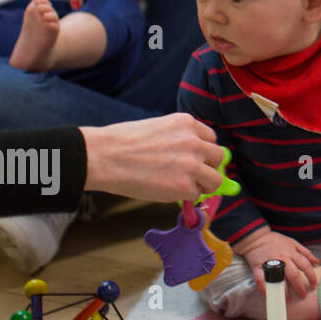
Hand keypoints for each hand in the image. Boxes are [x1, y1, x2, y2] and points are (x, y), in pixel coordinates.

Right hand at [80, 113, 223, 201]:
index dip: (203, 152)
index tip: (195, 160)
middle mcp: (194, 141)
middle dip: (207, 167)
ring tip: (182, 186)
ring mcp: (191, 164)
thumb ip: (179, 139)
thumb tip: (194, 156)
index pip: (210, 138)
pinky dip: (185, 196)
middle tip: (192, 175)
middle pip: (218, 157)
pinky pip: (196, 195)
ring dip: (202, 185)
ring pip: (214, 179)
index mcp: (187, 123)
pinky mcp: (184, 186)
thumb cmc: (122, 143)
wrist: (102, 156)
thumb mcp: (158, 128)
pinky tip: (166, 191)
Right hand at [238, 230, 320, 298]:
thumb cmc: (275, 240)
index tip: (314, 285)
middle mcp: (282, 259)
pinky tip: (269, 295)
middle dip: (300, 287)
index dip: (311, 276)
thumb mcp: (293, 242)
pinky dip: (264, 289)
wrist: (256, 238)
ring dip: (284, 291)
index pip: (305, 265)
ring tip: (288, 300)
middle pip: (294, 275)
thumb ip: (305, 252)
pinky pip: (261, 280)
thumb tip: (317, 262)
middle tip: (303, 295)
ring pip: (279, 279)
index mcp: (291, 253)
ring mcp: (270, 263)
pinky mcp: (258, 268)